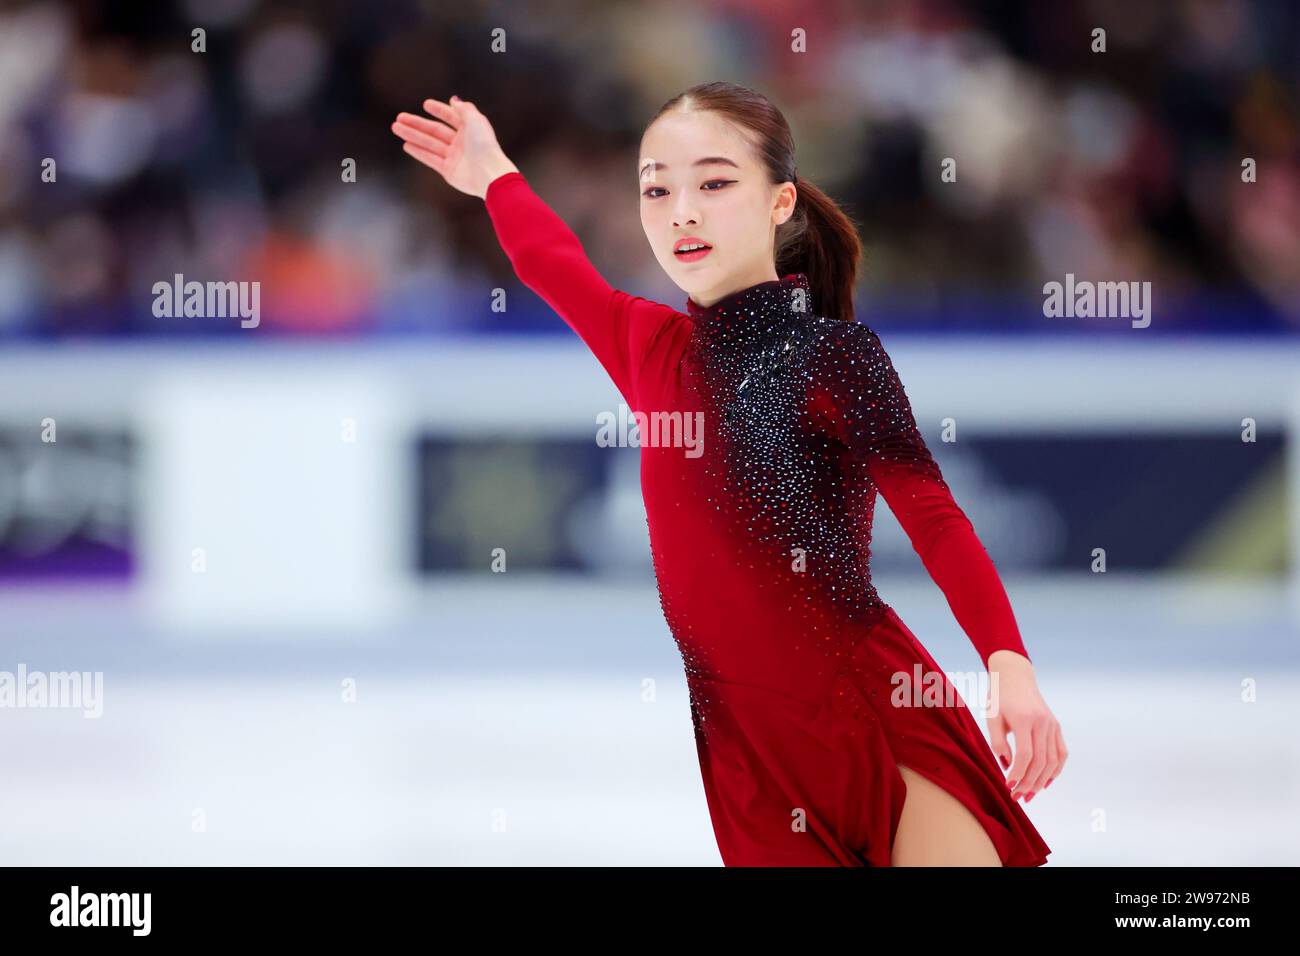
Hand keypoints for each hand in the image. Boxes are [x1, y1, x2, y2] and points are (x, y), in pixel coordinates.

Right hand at [391, 96, 517, 198]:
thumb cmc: (485, 146)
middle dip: (417, 124)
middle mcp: (461, 143)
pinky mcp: (449, 171)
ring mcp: (454, 157)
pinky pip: (431, 159)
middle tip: (399, 117)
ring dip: (413, 135)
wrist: (489, 174)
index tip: (426, 104)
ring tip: (396, 128)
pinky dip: (418, 152)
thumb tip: (454, 99)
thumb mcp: (476, 120)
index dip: (439, 110)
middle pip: (435, 131)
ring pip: (429, 144)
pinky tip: (406, 145)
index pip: (451, 117)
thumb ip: (464, 109)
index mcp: (469, 129)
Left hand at [984, 651, 1065, 802]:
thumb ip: (998, 741)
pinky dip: (1056, 770)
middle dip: (1029, 782)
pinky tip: (1045, 782)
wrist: (1015, 677)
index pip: (1026, 754)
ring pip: (1053, 760)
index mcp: (1024, 719)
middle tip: (1017, 797)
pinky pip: (1061, 753)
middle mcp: (1043, 722)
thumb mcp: (992, 717)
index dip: (1018, 773)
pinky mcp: (1057, 726)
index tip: (1008, 786)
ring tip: (1029, 795)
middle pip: (1040, 761)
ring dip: (1042, 781)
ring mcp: (1052, 725)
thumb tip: (1008, 765)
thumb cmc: (999, 697)